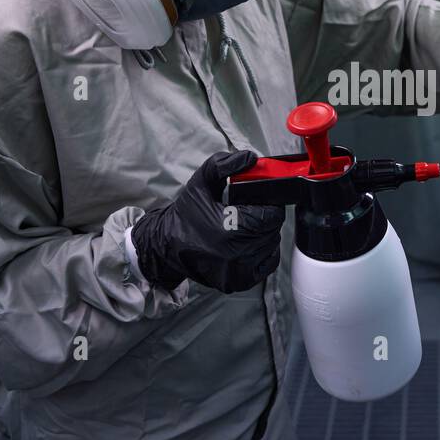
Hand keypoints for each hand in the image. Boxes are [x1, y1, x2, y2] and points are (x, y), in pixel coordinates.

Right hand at [131, 150, 284, 292]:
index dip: (268, 205)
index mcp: (230, 229)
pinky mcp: (239, 282)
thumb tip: (250, 157)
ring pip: (271, 246)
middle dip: (264, 218)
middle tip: (249, 213)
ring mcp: (239, 271)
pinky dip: (263, 252)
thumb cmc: (186, 214)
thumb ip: (224, 165)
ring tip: (245, 227)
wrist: (167, 246)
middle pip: (272, 230)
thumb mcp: (202, 183)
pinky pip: (268, 263)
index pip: (271, 215)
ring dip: (264, 235)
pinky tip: (247, 243)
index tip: (257, 202)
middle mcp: (237, 254)